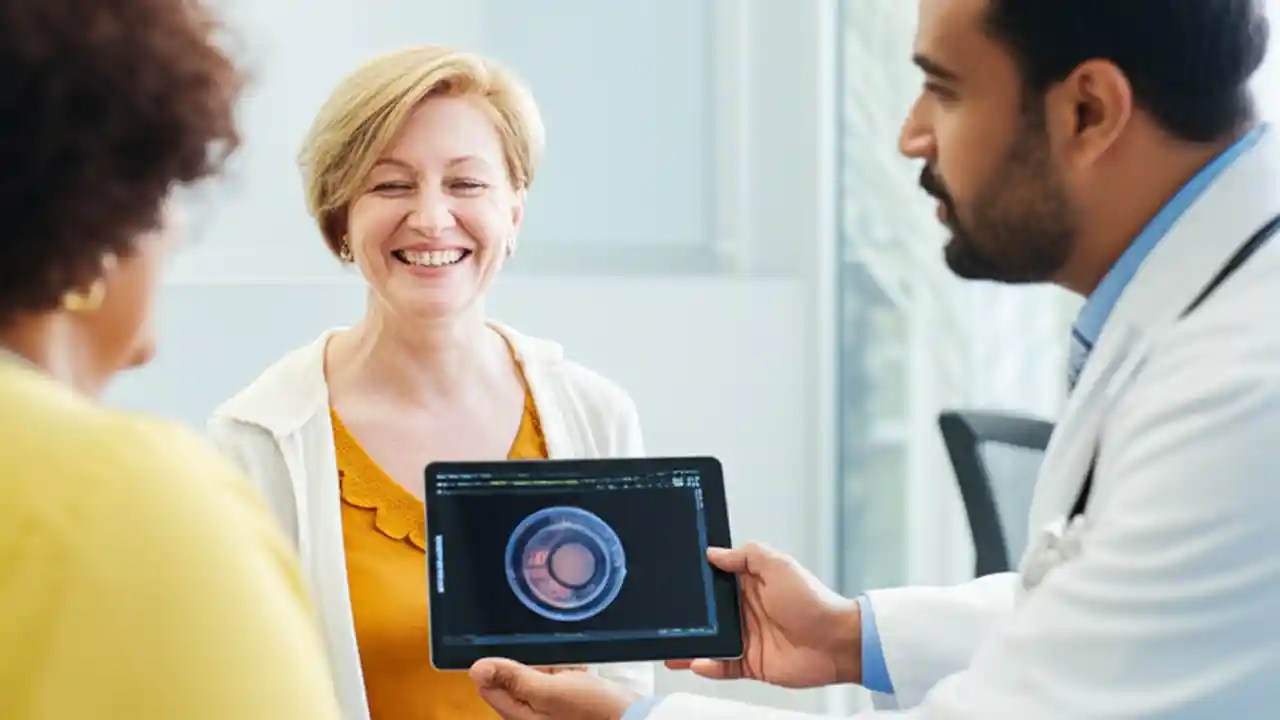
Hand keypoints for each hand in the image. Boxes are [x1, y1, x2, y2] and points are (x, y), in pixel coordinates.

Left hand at [471, 658, 639, 719]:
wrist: (629, 719)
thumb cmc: (592, 710)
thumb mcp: (549, 690)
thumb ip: (513, 679)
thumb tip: (477, 668)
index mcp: (518, 715)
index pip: (490, 685)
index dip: (502, 666)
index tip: (524, 656)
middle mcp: (528, 715)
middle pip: (514, 679)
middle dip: (533, 665)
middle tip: (554, 665)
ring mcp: (546, 710)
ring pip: (537, 676)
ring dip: (552, 666)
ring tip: (570, 671)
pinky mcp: (564, 704)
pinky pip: (557, 680)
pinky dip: (567, 672)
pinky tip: (579, 675)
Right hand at [666, 542, 861, 687]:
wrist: (837, 642)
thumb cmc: (814, 601)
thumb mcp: (779, 566)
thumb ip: (746, 555)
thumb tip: (713, 552)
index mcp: (749, 585)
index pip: (714, 583)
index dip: (697, 584)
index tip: (676, 581)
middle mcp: (744, 611)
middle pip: (707, 615)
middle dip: (688, 617)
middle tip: (667, 618)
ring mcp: (746, 638)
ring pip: (708, 642)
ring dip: (690, 644)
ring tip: (671, 645)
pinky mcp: (750, 663)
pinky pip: (722, 666)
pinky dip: (708, 666)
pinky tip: (697, 662)